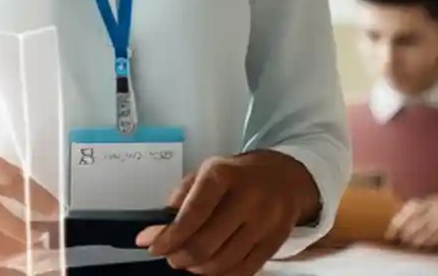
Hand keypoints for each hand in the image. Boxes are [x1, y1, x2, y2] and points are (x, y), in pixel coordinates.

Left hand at [136, 150, 319, 275]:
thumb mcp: (206, 171)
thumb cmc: (236, 175)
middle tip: (170, 257)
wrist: (285, 177)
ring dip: (198, 269)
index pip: (192, 214)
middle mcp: (246, 199)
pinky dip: (221, 274)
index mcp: (221, 175)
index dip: (169, 237)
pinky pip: (244, 269)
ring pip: (223, 262)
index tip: (152, 247)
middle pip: (206, 244)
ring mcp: (264, 223)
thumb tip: (157, 229)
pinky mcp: (276, 243)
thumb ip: (181, 196)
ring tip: (188, 262)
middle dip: (180, 257)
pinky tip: (209, 267)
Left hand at [387, 196, 437, 251]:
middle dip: (406, 237)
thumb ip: (420, 207)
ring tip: (415, 243)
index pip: (407, 213)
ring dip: (417, 243)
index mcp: (432, 201)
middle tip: (403, 240)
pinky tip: (432, 244)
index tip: (389, 234)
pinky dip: (433, 246)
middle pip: (413, 229)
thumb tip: (399, 216)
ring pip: (424, 239)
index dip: (396, 225)